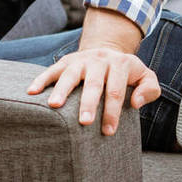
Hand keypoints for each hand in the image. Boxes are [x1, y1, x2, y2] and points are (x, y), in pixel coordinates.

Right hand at [25, 7, 155, 134]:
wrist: (110, 50)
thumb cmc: (129, 73)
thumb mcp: (146, 77)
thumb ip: (149, 89)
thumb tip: (136, 103)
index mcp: (122, 64)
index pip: (117, 91)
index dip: (113, 112)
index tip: (108, 131)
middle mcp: (101, 60)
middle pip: (95, 83)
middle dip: (89, 103)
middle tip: (84, 122)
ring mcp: (82, 59)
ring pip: (71, 74)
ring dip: (62, 90)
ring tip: (54, 106)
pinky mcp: (67, 60)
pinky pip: (52, 69)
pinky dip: (41, 79)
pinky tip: (32, 92)